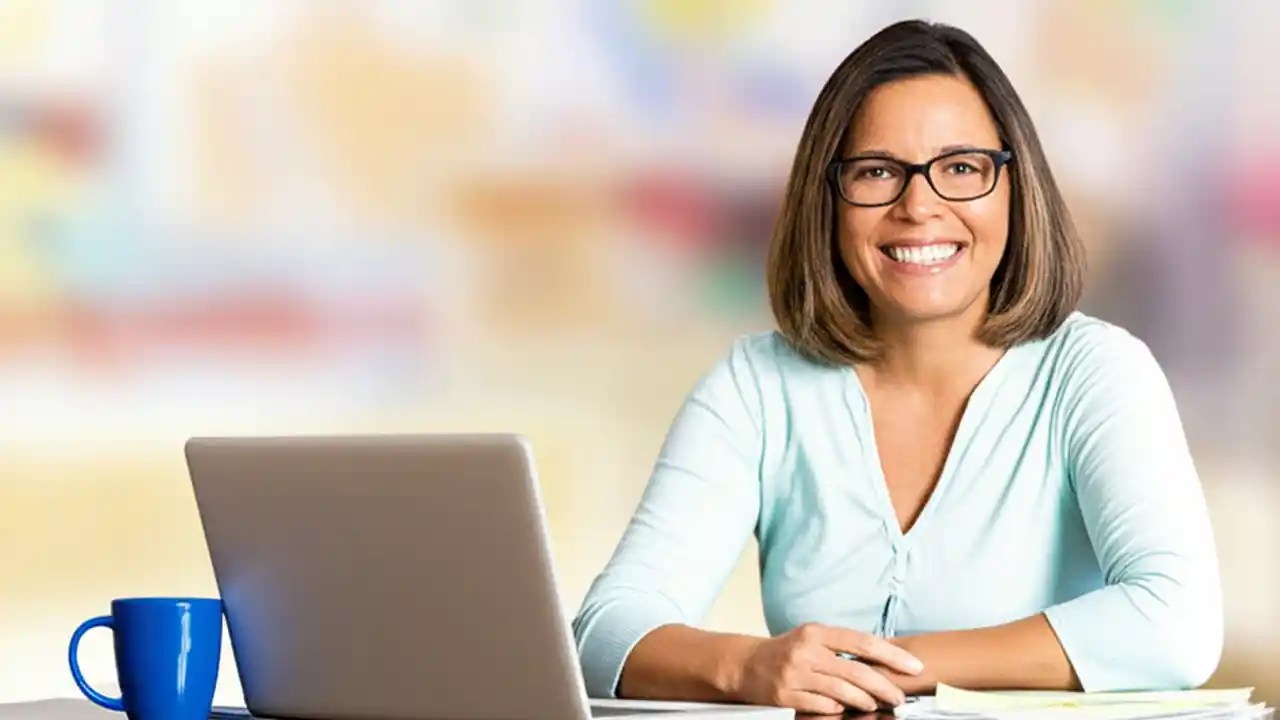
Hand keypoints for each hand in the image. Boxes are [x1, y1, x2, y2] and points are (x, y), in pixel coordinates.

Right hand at [727, 623, 924, 713]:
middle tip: (898, 696)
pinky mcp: (786, 696)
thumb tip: (884, 657)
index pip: (862, 643)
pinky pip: (822, 707)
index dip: (892, 656)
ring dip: (864, 702)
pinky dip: (837, 710)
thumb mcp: (813, 638)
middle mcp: (806, 651)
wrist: (746, 664)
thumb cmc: (787, 651)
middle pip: (856, 672)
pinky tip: (844, 709)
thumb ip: (842, 646)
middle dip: (883, 687)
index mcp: (816, 632)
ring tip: (875, 704)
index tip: (913, 666)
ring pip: (841, 693)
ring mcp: (795, 674)